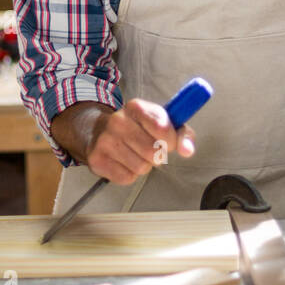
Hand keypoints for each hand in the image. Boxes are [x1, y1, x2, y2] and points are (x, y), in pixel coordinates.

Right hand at [52, 99, 195, 184]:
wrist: (97, 130)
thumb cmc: (136, 127)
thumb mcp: (160, 121)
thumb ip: (181, 133)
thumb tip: (187, 150)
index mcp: (135, 107)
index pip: (162, 128)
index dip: (172, 140)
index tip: (169, 140)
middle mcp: (118, 121)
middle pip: (154, 152)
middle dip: (157, 154)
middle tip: (150, 147)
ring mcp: (105, 141)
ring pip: (142, 167)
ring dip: (143, 165)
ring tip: (134, 153)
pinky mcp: (97, 160)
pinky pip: (127, 178)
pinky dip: (129, 173)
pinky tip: (123, 161)